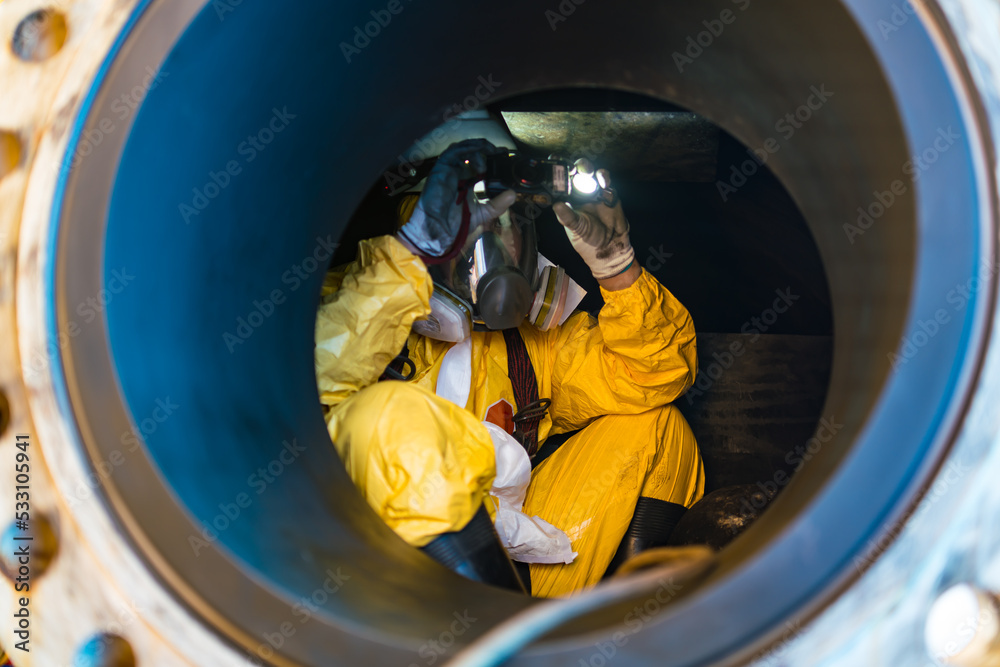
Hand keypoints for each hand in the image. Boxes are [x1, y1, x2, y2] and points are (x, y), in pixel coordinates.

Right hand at [399, 139, 515, 257]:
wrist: (441, 232)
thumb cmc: (457, 224)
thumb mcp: (484, 213)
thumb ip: (498, 204)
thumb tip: (513, 194)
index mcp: (467, 182)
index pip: (479, 163)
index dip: (491, 157)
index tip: (504, 155)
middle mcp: (458, 174)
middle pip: (471, 152)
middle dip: (486, 149)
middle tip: (500, 152)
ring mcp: (449, 170)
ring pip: (463, 148)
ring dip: (478, 147)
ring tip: (491, 151)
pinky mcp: (442, 169)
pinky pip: (453, 152)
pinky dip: (467, 148)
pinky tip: (479, 152)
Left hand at [553, 168, 634, 280]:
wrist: (612, 247)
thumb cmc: (589, 241)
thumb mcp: (576, 229)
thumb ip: (568, 217)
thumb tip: (556, 204)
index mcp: (568, 201)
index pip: (559, 183)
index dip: (557, 172)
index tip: (554, 162)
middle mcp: (579, 194)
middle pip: (574, 173)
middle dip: (574, 166)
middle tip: (574, 168)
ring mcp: (594, 191)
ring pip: (589, 173)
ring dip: (587, 168)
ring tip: (587, 172)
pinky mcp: (609, 192)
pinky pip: (605, 180)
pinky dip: (603, 177)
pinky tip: (603, 182)